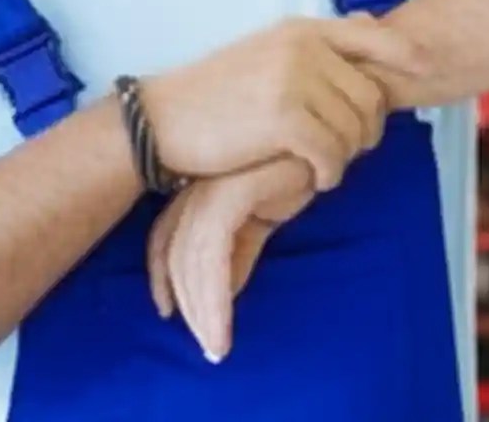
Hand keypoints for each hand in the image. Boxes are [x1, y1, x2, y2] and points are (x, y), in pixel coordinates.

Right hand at [143, 15, 423, 190]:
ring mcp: (292, 79)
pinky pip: (332, 153)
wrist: (160, 121)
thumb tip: (369, 22)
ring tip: (321, 165)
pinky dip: (328, 172)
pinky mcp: (283, 117)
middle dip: (365, 130)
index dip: (403, 52)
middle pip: (370, 95)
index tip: (425, 68)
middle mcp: (300, 47)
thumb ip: (313, 46)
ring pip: (355, 128)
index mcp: (298, 30)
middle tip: (342, 151)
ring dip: (345, 156)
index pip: (369, 34)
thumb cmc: (213, 96)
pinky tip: (312, 177)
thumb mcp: (264, 54)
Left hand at [146, 158, 313, 361]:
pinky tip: (224, 328)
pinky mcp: (233, 194)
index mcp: (199, 192)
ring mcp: (213, 189)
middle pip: (175, 255)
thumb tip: (224, 292)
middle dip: (189, 304)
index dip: (164, 279)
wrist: (324, 142)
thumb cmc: (294, 172)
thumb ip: (240, 251)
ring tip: (217, 346)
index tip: (170, 312)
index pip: (166, 240)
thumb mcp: (262, 219)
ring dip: (202, 310)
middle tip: (208, 345)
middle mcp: (198, 189)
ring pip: (191, 261)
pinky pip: (213, 256)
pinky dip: (215, 298)